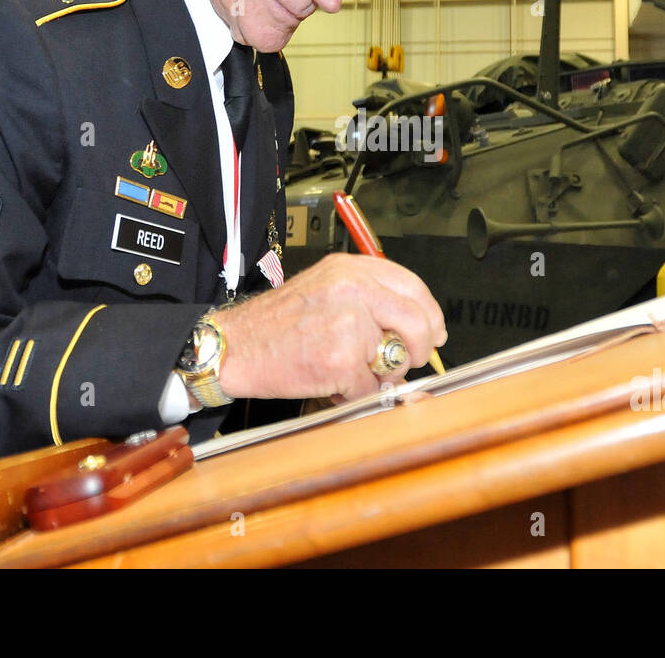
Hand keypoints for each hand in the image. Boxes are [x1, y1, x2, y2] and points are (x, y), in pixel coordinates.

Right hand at [212, 253, 446, 401]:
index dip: (429, 314)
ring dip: (377, 376)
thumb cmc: (274, 324)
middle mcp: (353, 289)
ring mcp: (349, 323)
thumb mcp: (324, 289)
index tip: (432, 332)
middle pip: (418, 322)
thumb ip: (367, 299)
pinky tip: (328, 382)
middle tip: (399, 364)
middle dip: (415, 352)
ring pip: (393, 361)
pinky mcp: (341, 358)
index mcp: (350, 270)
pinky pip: (369, 387)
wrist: (232, 346)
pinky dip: (353, 394)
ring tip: (346, 370)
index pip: (412, 286)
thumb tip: (414, 326)